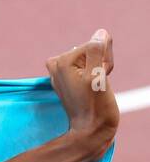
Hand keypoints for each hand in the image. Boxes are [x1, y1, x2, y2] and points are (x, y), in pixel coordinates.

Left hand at [46, 30, 118, 158]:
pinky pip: (92, 65)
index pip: (95, 43)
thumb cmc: (94, 103)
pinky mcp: (71, 77)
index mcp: (61, 61)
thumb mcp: (98, 74)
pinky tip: (96, 86)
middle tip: (99, 83)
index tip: (99, 77)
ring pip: (94, 56)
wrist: (91, 128)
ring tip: (97, 86)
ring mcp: (64, 71)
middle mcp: (58, 64)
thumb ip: (97, 50)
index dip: (104, 58)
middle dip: (102, 61)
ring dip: (102, 67)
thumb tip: (100, 33)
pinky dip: (98, 72)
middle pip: (93, 48)